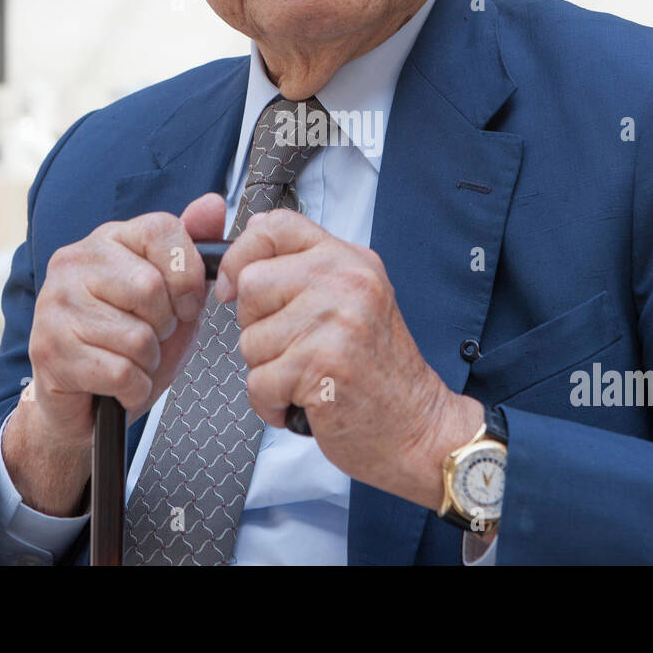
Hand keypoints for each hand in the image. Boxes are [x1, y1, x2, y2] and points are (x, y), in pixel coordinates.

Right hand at [3, 192, 224, 514]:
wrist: (84, 401)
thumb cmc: (130, 343)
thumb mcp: (173, 296)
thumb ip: (193, 251)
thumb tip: (214, 203)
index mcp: (108, 239)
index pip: (162, 229)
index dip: (187, 276)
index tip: (185, 305)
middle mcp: (74, 262)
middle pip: (150, 287)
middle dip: (165, 326)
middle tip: (149, 337)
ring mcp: (55, 305)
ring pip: (137, 337)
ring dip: (148, 362)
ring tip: (130, 361)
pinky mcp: (48, 350)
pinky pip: (121, 373)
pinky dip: (133, 389)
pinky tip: (119, 385)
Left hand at [214, 209, 483, 510]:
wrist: (417, 426)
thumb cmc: (379, 371)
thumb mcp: (354, 299)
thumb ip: (306, 268)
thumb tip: (251, 238)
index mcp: (350, 261)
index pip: (275, 227)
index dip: (242, 255)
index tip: (235, 287)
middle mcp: (346, 283)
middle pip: (252, 285)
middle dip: (257, 325)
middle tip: (293, 347)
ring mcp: (336, 322)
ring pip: (250, 339)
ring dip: (267, 370)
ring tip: (306, 376)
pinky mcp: (322, 365)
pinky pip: (258, 382)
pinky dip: (271, 403)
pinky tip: (303, 400)